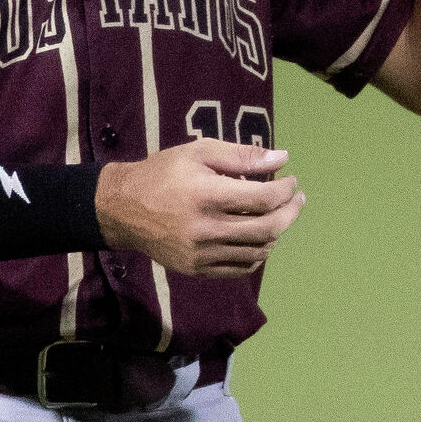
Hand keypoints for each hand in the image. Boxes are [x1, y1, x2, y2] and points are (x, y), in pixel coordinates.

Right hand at [95, 140, 303, 276]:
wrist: (122, 208)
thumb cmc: (164, 173)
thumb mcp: (200, 152)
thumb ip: (242, 156)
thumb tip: (283, 158)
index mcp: (206, 195)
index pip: (263, 198)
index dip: (285, 190)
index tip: (291, 181)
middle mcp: (206, 229)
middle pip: (266, 228)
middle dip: (290, 212)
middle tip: (297, 199)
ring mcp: (201, 254)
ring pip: (257, 251)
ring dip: (276, 233)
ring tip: (279, 215)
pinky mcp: (196, 269)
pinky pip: (239, 268)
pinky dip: (257, 254)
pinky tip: (260, 238)